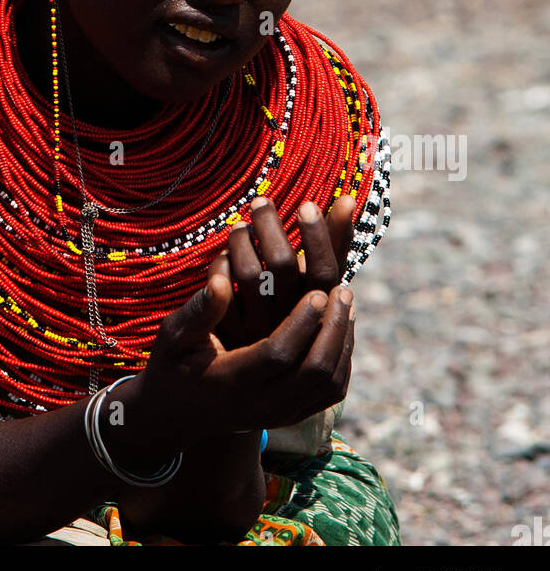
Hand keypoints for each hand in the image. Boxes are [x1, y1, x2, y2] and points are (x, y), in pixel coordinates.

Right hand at [136, 276, 354, 449]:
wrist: (175, 414)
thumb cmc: (172, 364)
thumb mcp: (173, 336)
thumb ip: (197, 310)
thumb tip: (220, 282)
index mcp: (231, 382)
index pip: (277, 354)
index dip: (300, 323)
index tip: (316, 292)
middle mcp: (260, 405)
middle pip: (313, 372)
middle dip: (333, 328)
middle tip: (342, 290)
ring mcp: (279, 416)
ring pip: (328, 384)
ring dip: (342, 341)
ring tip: (346, 303)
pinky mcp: (290, 416)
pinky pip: (328, 393)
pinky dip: (341, 360)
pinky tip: (341, 329)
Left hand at [210, 195, 354, 348]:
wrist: (265, 373)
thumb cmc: (299, 309)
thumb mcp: (319, 282)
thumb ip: (335, 242)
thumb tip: (350, 197)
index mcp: (320, 308)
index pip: (324, 268)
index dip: (317, 235)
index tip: (307, 204)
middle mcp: (292, 321)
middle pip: (281, 264)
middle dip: (270, 225)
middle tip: (261, 201)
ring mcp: (259, 329)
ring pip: (248, 272)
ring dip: (242, 239)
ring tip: (240, 225)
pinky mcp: (228, 334)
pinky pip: (220, 286)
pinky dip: (221, 263)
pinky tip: (225, 254)